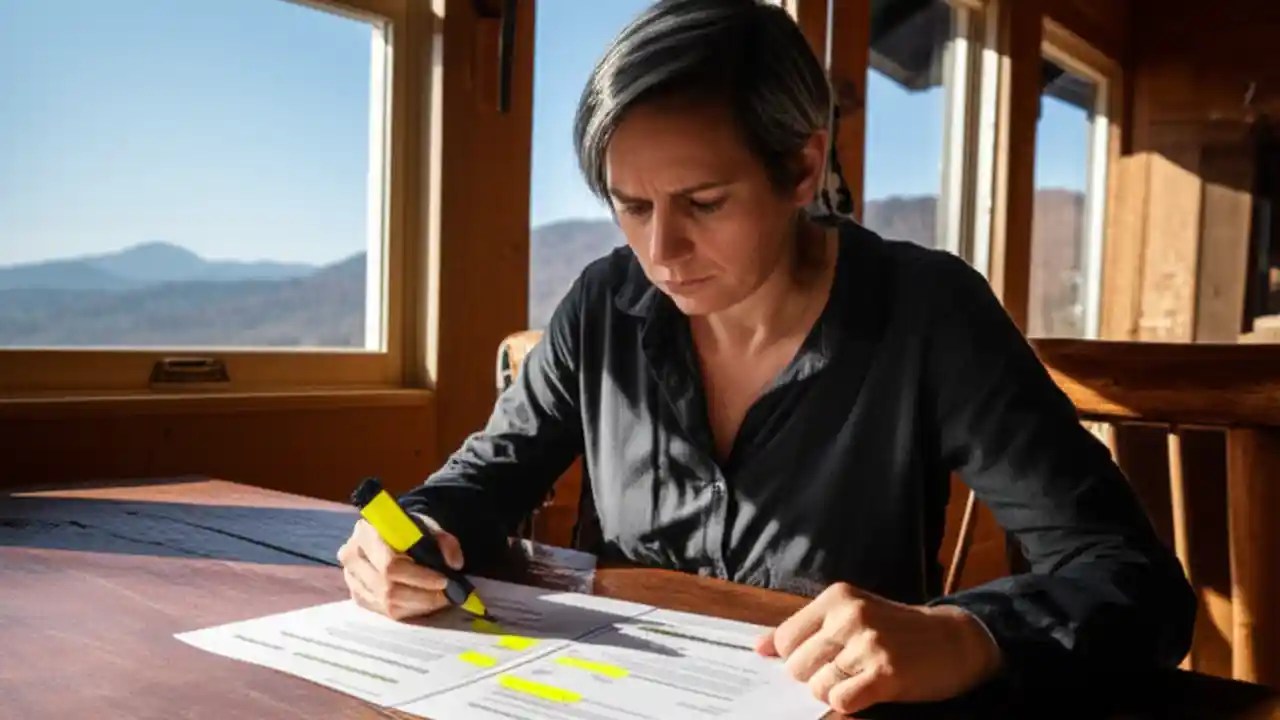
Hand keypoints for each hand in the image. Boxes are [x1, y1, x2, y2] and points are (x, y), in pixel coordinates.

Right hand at [336, 515, 464, 620]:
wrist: (389, 533)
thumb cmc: (408, 530)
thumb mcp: (428, 527)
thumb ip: (444, 542)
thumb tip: (455, 564)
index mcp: (365, 532)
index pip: (389, 565)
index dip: (418, 577)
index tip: (444, 580)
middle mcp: (351, 557)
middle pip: (388, 588)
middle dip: (423, 595)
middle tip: (448, 594)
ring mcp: (352, 580)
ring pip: (388, 604)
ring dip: (419, 605)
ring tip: (441, 599)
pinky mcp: (358, 596)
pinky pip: (385, 612)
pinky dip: (410, 610)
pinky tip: (425, 603)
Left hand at [755, 582, 1001, 715]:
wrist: (954, 640)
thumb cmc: (896, 630)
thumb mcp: (850, 616)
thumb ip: (804, 630)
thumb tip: (759, 648)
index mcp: (836, 598)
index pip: (785, 639)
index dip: (797, 659)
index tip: (820, 661)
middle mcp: (849, 616)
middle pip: (797, 666)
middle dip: (814, 678)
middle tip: (846, 671)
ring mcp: (868, 644)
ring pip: (817, 687)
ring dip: (834, 692)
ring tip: (860, 679)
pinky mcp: (886, 673)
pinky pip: (842, 701)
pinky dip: (850, 703)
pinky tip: (869, 691)